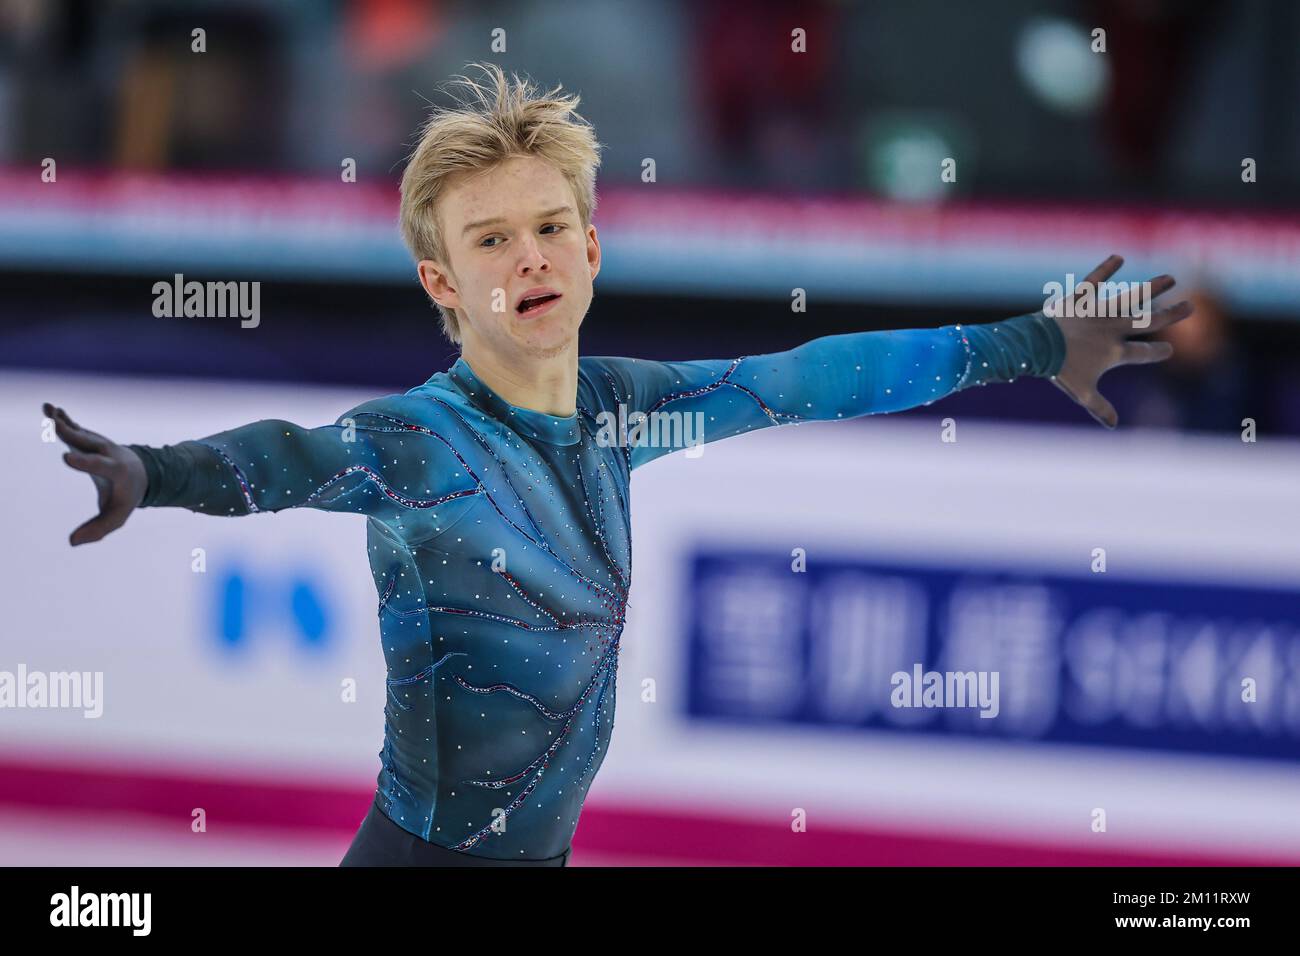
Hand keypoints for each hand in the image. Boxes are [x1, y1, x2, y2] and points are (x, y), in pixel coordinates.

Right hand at [44, 402, 147, 545]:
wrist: (141, 472)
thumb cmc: (127, 497)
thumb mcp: (118, 516)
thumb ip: (98, 529)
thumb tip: (72, 542)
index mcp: (116, 471)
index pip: (100, 465)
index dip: (84, 462)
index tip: (66, 457)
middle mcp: (107, 452)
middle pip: (88, 443)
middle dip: (73, 434)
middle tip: (56, 426)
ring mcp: (98, 443)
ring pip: (80, 432)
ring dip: (64, 422)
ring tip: (50, 412)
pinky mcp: (88, 438)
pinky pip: (75, 427)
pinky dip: (62, 418)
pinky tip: (48, 408)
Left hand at [1044, 254, 1193, 428]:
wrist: (1037, 347)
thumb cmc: (1060, 371)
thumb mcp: (1082, 392)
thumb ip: (1100, 407)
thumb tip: (1114, 425)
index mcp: (1114, 352)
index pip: (1143, 353)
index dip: (1157, 352)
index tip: (1169, 349)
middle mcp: (1112, 330)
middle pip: (1148, 321)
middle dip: (1171, 315)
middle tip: (1190, 307)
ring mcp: (1098, 313)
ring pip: (1131, 298)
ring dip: (1151, 288)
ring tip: (1169, 277)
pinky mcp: (1080, 299)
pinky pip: (1094, 281)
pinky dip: (1105, 269)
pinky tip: (1118, 256)